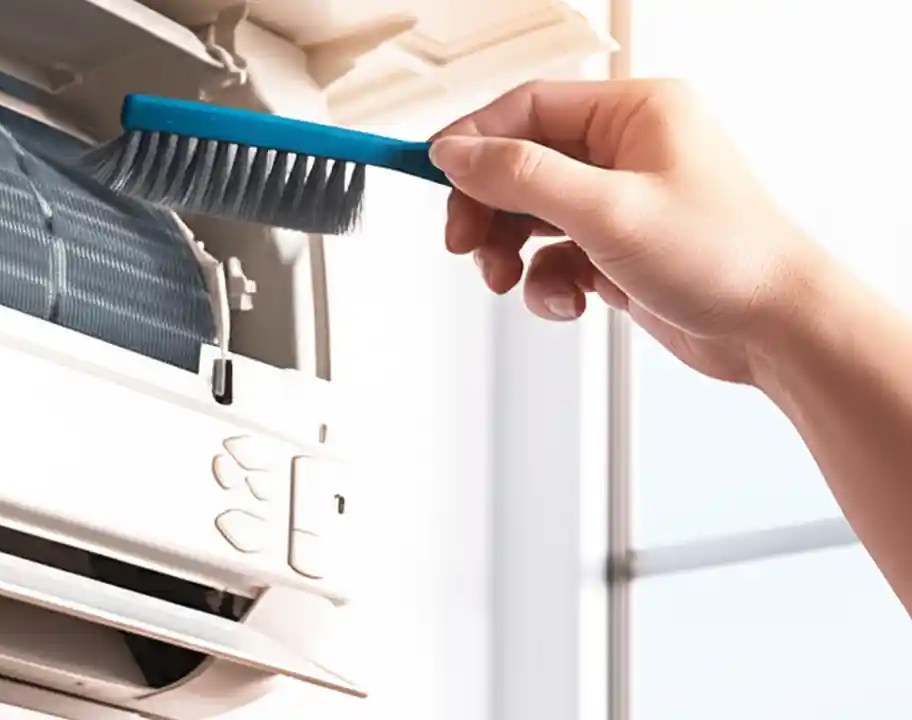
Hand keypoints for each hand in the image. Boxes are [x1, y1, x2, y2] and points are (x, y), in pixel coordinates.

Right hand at [429, 79, 829, 384]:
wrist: (777, 331)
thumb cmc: (722, 257)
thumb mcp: (607, 210)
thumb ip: (522, 176)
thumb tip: (455, 152)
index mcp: (634, 112)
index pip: (527, 108)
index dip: (473, 140)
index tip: (432, 174)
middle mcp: (626, 149)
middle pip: (521, 163)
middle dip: (487, 207)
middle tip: (463, 244)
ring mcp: (622, 200)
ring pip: (531, 214)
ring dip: (509, 251)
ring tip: (506, 280)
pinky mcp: (618, 249)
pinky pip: (556, 256)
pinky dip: (548, 282)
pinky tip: (569, 304)